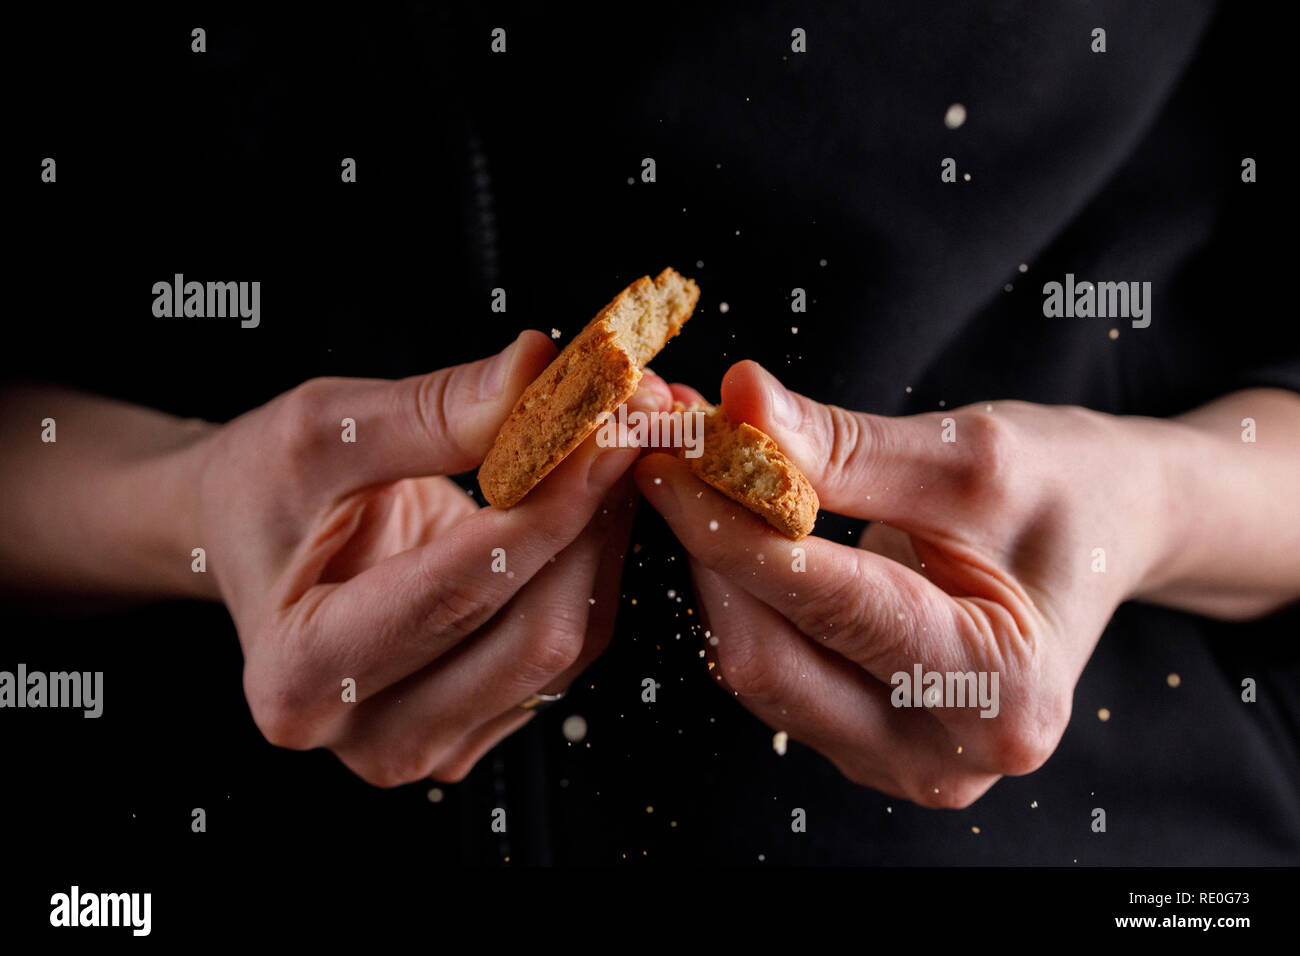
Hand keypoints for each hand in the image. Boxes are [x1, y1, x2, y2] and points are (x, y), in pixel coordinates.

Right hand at [193, 331, 670, 785]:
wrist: (245, 534)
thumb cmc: (265, 485)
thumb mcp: (324, 430)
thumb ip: (436, 411)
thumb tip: (546, 372)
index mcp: (303, 673)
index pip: (464, 588)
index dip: (552, 499)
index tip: (609, 419)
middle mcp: (367, 734)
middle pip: (534, 633)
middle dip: (596, 517)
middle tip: (636, 421)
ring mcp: (427, 741)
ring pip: (568, 645)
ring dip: (609, 537)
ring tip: (621, 445)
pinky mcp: (476, 724)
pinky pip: (567, 650)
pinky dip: (594, 565)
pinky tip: (596, 497)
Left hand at [636, 361, 1182, 807]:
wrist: (1106, 530)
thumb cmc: (1065, 490)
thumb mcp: (969, 457)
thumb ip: (846, 445)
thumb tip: (737, 403)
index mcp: (1000, 691)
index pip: (830, 605)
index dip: (735, 526)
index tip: (673, 457)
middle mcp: (943, 753)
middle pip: (771, 657)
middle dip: (708, 548)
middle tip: (667, 453)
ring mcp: (894, 753)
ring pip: (755, 665)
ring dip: (711, 566)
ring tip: (693, 471)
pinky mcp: (857, 731)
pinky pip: (768, 664)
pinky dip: (736, 589)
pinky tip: (724, 519)